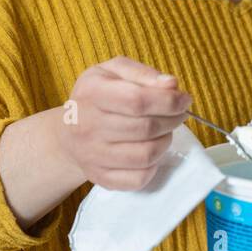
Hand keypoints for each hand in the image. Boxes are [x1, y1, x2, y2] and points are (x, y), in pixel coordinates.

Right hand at [57, 56, 191, 190]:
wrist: (67, 133)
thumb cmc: (96, 97)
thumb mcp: (113, 72)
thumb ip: (143, 74)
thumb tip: (171, 84)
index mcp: (92, 93)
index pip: (137, 100)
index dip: (169, 101)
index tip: (184, 99)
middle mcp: (88, 125)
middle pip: (146, 128)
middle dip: (173, 120)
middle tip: (178, 114)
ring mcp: (93, 155)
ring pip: (146, 155)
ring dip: (166, 141)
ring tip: (164, 131)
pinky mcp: (100, 177)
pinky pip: (139, 179)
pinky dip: (154, 166)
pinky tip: (151, 150)